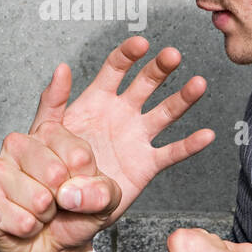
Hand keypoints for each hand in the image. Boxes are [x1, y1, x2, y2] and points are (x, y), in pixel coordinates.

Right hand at [0, 118, 121, 251]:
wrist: (57, 247)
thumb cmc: (77, 214)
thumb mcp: (106, 199)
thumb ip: (102, 191)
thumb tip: (72, 193)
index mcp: (50, 133)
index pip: (79, 153)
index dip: (86, 179)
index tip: (81, 183)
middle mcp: (19, 145)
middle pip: (55, 173)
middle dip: (64, 196)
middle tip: (59, 199)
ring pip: (38, 198)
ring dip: (47, 214)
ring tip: (43, 210)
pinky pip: (21, 219)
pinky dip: (31, 228)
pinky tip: (29, 222)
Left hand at [31, 36, 214, 220]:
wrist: (60, 207)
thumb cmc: (50, 165)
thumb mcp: (45, 129)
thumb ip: (53, 99)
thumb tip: (62, 66)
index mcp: (98, 100)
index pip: (116, 68)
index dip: (129, 54)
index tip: (141, 44)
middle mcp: (122, 114)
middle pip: (146, 83)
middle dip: (160, 68)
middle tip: (172, 55)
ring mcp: (137, 138)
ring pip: (165, 113)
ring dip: (183, 98)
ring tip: (198, 84)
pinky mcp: (146, 165)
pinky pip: (172, 153)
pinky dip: (190, 145)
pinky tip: (206, 135)